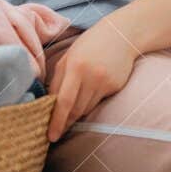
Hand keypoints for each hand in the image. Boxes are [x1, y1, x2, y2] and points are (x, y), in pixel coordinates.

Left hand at [47, 21, 139, 142]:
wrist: (122, 34)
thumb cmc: (89, 45)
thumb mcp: (69, 57)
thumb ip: (58, 79)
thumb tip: (48, 104)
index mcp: (75, 66)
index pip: (64, 101)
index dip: (56, 121)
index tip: (50, 137)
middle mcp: (91, 76)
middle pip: (76, 109)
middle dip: (65, 122)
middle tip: (56, 132)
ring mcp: (106, 82)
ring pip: (87, 108)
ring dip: (77, 113)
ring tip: (71, 111)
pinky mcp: (115, 86)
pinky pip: (99, 102)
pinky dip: (91, 102)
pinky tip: (92, 91)